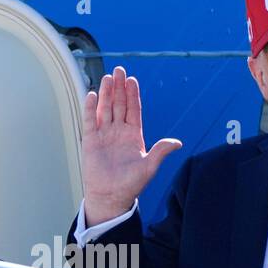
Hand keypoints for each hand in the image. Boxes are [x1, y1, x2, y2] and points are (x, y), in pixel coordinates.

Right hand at [81, 66, 181, 225]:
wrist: (110, 197)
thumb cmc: (130, 185)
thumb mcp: (149, 167)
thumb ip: (160, 151)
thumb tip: (177, 143)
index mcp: (133, 135)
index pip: (133, 110)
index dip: (132, 95)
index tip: (132, 80)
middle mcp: (118, 132)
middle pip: (118, 104)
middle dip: (119, 88)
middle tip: (119, 70)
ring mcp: (104, 135)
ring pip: (105, 109)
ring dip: (105, 93)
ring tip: (107, 78)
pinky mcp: (90, 141)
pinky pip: (90, 121)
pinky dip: (90, 108)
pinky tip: (92, 95)